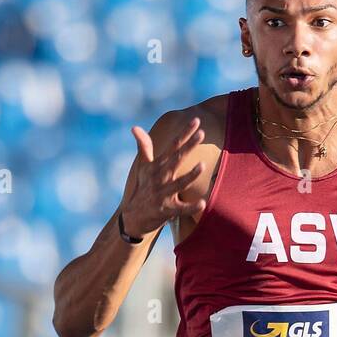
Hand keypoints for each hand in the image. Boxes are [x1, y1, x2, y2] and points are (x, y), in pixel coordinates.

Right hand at [120, 116, 206, 237]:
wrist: (134, 216)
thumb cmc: (144, 187)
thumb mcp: (143, 167)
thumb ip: (144, 146)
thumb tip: (134, 127)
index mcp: (158, 166)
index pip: (174, 146)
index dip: (185, 133)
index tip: (196, 121)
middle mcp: (160, 177)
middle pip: (177, 159)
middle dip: (189, 147)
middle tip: (201, 134)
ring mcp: (163, 194)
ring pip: (179, 183)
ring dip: (190, 175)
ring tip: (202, 165)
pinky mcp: (166, 210)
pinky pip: (181, 209)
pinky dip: (191, 207)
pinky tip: (202, 203)